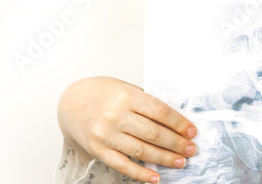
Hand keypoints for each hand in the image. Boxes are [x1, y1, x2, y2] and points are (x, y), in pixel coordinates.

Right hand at [57, 76, 197, 182]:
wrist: (70, 102)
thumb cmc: (101, 93)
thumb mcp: (125, 87)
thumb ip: (146, 102)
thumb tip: (174, 120)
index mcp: (126, 96)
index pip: (160, 112)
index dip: (179, 123)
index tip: (191, 131)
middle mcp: (115, 115)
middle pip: (153, 133)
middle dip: (176, 143)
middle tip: (191, 149)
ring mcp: (106, 135)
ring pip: (141, 151)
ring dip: (164, 159)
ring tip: (180, 162)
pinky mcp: (98, 150)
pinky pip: (123, 165)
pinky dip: (141, 174)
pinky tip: (156, 177)